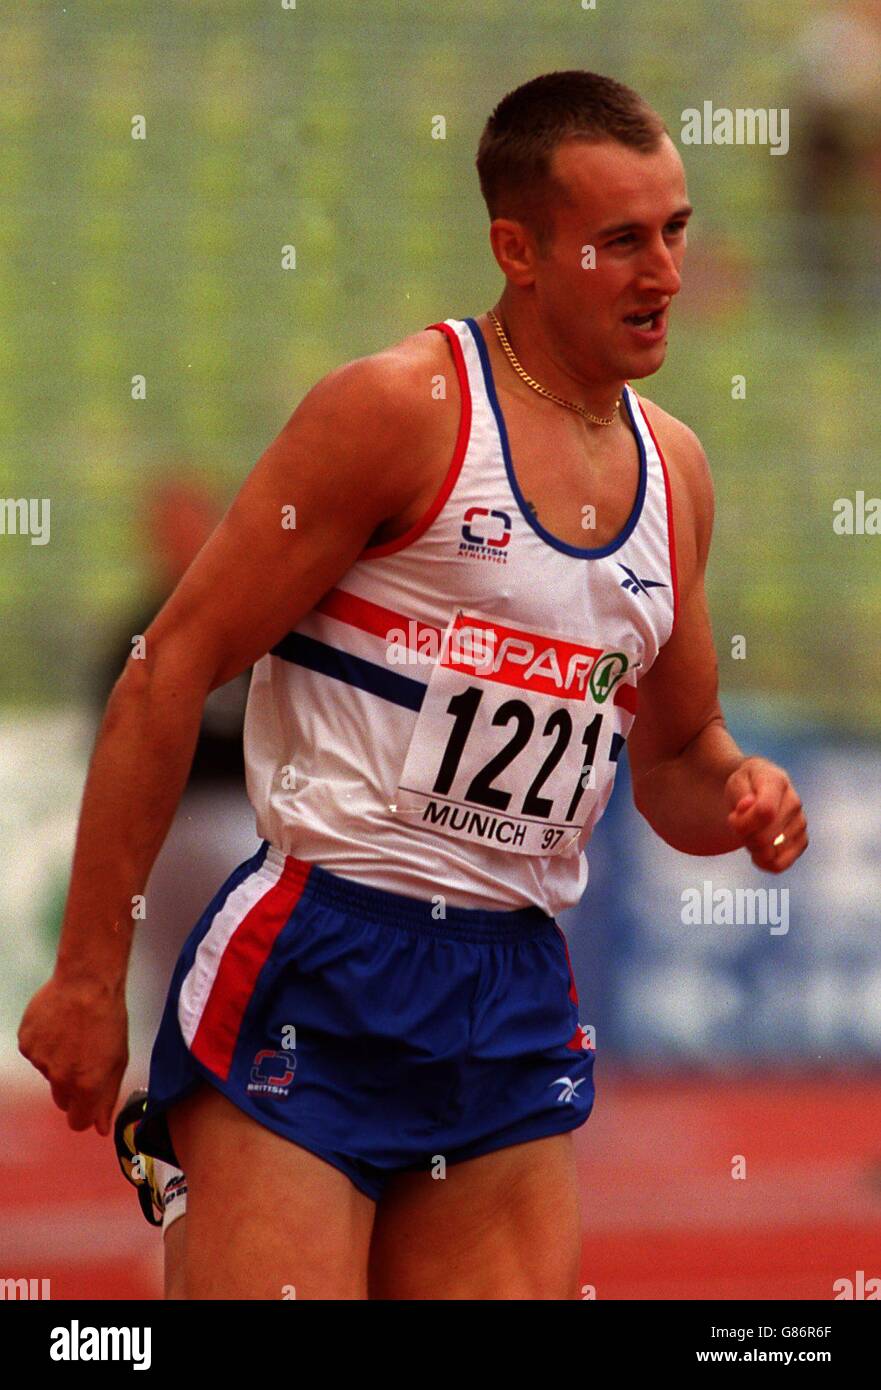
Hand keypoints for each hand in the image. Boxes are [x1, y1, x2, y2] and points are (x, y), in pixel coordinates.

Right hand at [17, 973, 128, 1134]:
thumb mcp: (118, 1059)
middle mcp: (60, 1079)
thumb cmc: (109, 1018)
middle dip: (73, 1087)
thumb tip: (101, 1129)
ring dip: (59, 1060)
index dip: (84, 1114)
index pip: (78, 1122)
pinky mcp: (26, 1043)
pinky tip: (58, 1024)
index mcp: (86, 1086)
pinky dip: (45, 1043)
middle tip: (84, 1059)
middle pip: (62, 1099)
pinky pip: (35, 1052)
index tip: (89, 1103)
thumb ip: (108, 1097)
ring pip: (49, 1072)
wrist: (86, 981)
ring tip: (73, 1032)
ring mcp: (39, 1061)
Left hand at [725, 756, 807, 872]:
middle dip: (743, 837)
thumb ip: (740, 795)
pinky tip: (758, 851)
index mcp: (776, 782)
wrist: (758, 790)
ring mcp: (801, 823)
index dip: (744, 823)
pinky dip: (763, 862)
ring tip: (751, 833)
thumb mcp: (735, 784)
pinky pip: (780, 864)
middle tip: (738, 826)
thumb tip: (746, 806)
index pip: (765, 812)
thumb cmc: (745, 787)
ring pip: (771, 854)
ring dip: (752, 848)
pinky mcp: (802, 841)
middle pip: (765, 838)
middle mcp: (794, 802)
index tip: (732, 817)